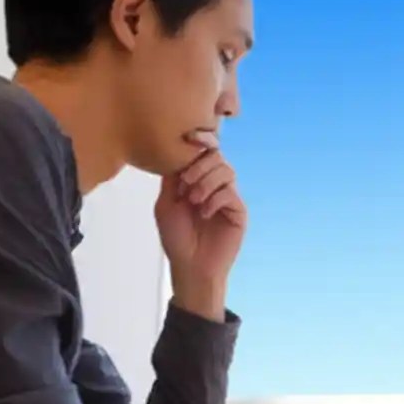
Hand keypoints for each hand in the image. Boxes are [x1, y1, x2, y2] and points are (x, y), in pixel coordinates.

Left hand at [156, 131, 246, 319]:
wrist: (189, 266)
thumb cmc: (176, 237)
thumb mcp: (166, 202)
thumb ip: (171, 177)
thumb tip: (176, 149)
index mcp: (196, 179)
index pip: (203, 152)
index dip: (201, 140)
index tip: (191, 137)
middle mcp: (214, 184)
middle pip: (216, 156)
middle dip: (199, 165)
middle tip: (185, 183)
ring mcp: (228, 196)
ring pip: (226, 170)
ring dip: (206, 181)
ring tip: (193, 200)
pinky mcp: (238, 210)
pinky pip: (230, 193)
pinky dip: (214, 199)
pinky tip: (204, 213)